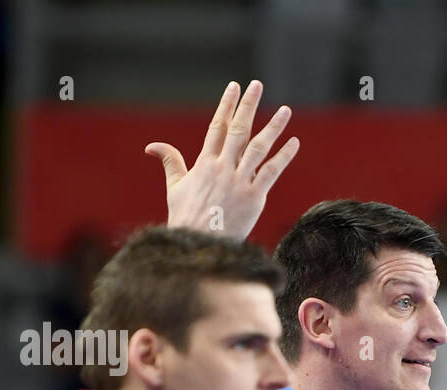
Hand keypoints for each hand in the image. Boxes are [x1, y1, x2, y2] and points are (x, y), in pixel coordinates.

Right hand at [146, 80, 298, 239]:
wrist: (200, 245)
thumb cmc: (187, 218)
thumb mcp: (175, 188)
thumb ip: (171, 162)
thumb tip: (152, 146)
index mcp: (204, 164)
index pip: (217, 127)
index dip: (226, 105)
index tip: (234, 87)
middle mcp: (223, 168)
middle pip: (238, 130)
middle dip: (248, 106)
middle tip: (257, 85)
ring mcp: (240, 181)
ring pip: (259, 148)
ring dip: (273, 127)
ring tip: (285, 110)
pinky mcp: (254, 197)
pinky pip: (272, 172)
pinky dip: (284, 156)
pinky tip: (294, 142)